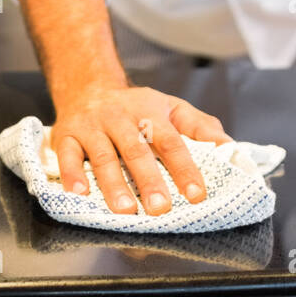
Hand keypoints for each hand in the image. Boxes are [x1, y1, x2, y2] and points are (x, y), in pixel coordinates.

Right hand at [50, 85, 231, 214]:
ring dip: (113, 185)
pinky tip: (80, 194)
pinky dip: (72, 175)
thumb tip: (229, 149)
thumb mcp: (171, 108)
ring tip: (126, 210)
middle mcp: (119, 118)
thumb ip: (201, 127)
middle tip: (161, 208)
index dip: (184, 168)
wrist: (88, 86)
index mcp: (149, 111)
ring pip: (102, 156)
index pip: (170, 141)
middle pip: (136, 150)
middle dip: (149, 180)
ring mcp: (91, 127)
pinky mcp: (66, 136)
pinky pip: (67, 156)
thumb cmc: (136, 106)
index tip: (196, 194)